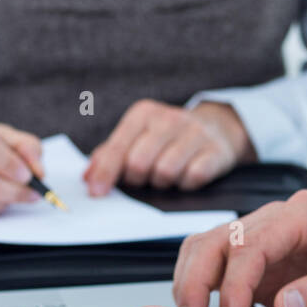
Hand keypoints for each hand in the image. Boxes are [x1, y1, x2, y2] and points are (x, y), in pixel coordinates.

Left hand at [84, 100, 254, 195]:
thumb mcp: (138, 136)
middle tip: (143, 179)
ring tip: (166, 176)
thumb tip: (88, 177)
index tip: (96, 192)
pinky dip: (186, 183)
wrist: (218, 127)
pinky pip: (193, 177)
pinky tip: (186, 176)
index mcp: (144, 114)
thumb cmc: (169, 137)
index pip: (117, 147)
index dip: (105, 173)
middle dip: (137, 179)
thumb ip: (110, 154)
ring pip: (165, 172)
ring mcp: (195, 133)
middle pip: (139, 163)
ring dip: (162, 183)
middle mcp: (169, 119)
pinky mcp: (216, 150)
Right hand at [172, 189, 306, 306]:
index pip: (252, 242)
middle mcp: (280, 221)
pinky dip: (203, 289)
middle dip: (199, 280)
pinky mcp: (262, 266)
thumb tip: (287, 302)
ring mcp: (267, 242)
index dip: (234, 283)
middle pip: (218, 240)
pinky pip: (218, 269)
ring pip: (208, 249)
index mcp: (305, 215)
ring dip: (193, 282)